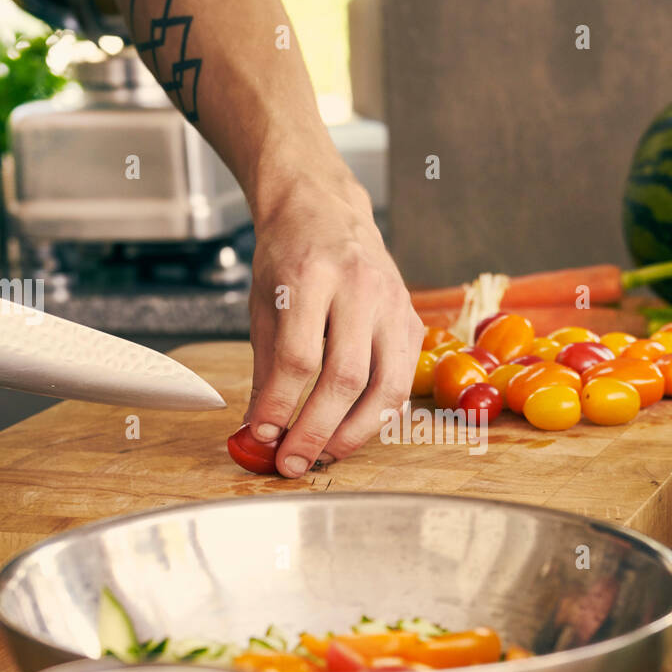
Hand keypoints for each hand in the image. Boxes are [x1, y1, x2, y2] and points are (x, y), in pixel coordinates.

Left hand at [244, 166, 421, 477]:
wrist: (325, 208)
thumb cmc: (288, 255)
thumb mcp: (263, 303)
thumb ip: (265, 367)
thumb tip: (260, 429)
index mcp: (309, 276)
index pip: (299, 358)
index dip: (280, 405)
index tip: (263, 434)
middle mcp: (358, 287)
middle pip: (345, 377)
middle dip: (317, 430)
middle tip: (293, 462)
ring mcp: (392, 303)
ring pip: (386, 386)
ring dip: (355, 432)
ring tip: (326, 455)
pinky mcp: (411, 319)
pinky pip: (401, 380)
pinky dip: (378, 413)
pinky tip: (352, 428)